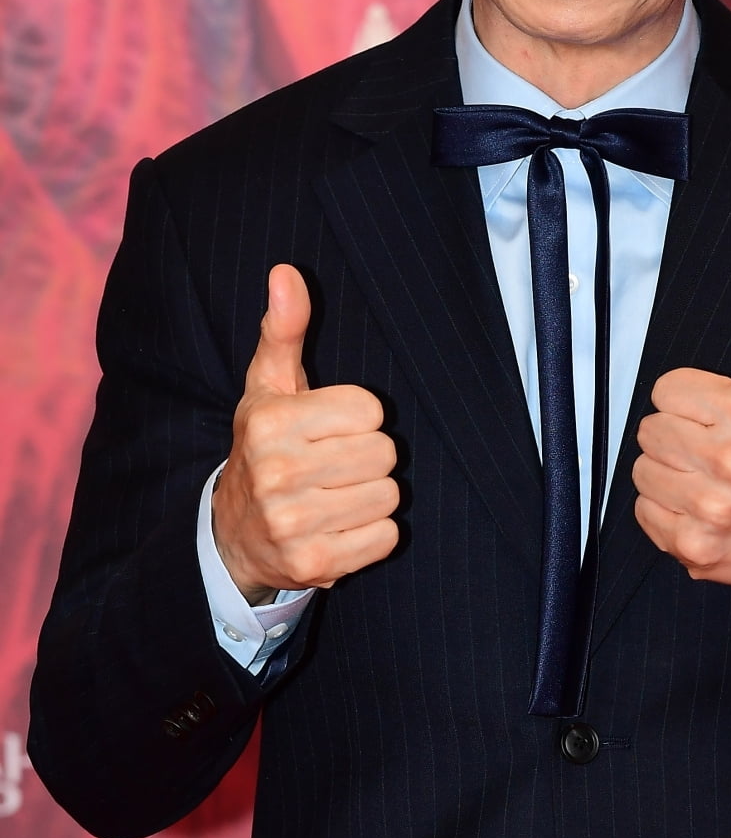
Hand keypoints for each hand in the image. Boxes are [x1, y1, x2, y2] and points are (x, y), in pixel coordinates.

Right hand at [212, 264, 399, 604]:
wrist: (234, 535)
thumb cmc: (266, 445)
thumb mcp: (269, 385)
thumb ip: (285, 328)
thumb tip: (287, 271)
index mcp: (271, 424)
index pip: (370, 409)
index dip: (358, 417)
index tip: (329, 428)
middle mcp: (277, 475)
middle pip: (384, 453)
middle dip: (369, 457)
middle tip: (334, 464)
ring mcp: (294, 524)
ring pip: (389, 495)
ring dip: (372, 495)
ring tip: (336, 494)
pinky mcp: (316, 565)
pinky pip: (386, 537)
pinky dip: (373, 534)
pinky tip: (340, 526)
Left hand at [632, 276, 730, 607]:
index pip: (667, 389)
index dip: (689, 400)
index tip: (715, 415)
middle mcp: (729, 463)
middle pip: (650, 429)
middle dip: (677, 435)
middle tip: (710, 449)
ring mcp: (710, 510)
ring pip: (643, 471)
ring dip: (668, 474)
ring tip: (704, 479)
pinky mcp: (694, 548)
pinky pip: (644, 513)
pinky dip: (665, 512)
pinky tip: (698, 509)